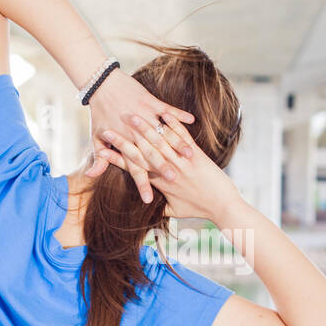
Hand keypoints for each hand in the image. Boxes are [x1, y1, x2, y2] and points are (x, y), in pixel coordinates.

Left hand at [86, 68, 195, 201]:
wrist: (101, 85)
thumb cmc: (99, 113)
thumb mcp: (96, 138)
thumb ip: (99, 158)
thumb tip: (91, 176)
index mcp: (124, 142)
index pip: (134, 168)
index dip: (141, 184)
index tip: (148, 200)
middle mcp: (135, 131)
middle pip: (152, 154)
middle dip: (164, 168)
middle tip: (175, 182)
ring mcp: (144, 115)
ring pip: (164, 133)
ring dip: (177, 144)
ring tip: (189, 157)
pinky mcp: (150, 101)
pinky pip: (168, 109)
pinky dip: (179, 115)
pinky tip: (192, 121)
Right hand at [95, 113, 244, 222]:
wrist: (223, 206)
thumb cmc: (199, 210)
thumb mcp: (175, 210)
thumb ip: (160, 208)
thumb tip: (149, 209)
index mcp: (160, 183)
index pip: (133, 169)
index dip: (117, 160)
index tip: (102, 152)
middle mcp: (168, 171)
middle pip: (141, 152)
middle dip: (123, 140)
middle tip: (108, 129)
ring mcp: (181, 161)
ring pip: (159, 141)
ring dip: (144, 128)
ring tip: (130, 116)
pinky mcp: (196, 154)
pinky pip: (182, 136)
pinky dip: (173, 124)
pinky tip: (162, 115)